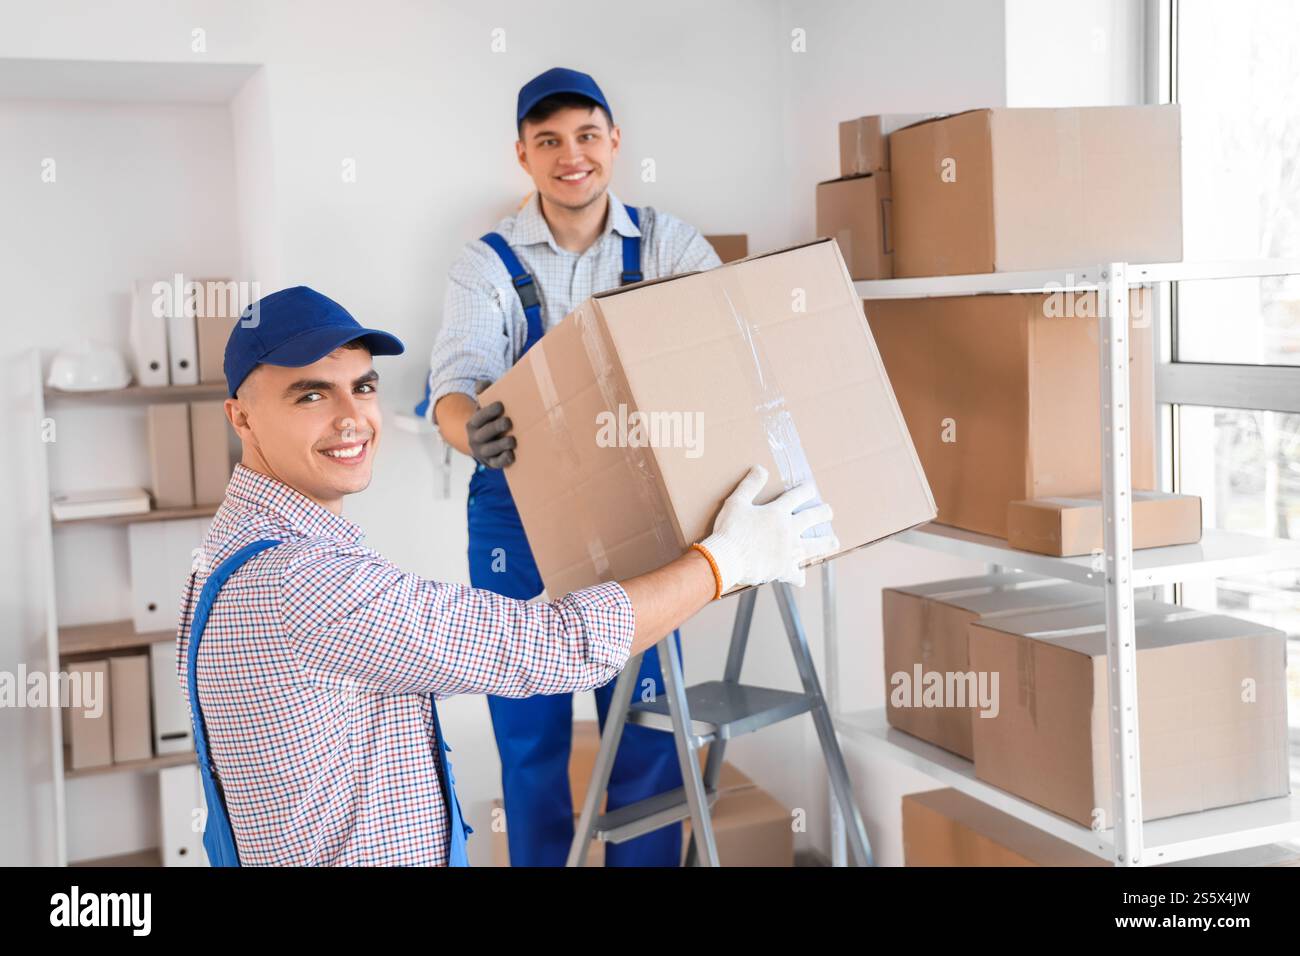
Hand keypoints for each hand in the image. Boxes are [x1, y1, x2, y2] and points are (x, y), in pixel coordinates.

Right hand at [467, 380, 514, 467]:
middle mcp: (475, 438)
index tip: (501, 405)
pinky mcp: (491, 463)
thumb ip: (483, 393)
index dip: (489, 411)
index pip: (479, 416)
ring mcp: (483, 451)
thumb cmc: (488, 421)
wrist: (483, 444)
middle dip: (496, 427)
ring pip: (490, 449)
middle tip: (508, 422)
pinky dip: (503, 460)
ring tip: (512, 440)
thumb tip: (482, 383)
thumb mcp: (483, 407)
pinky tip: (511, 455)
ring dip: (501, 445)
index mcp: (473, 423)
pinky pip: (496, 463)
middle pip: (485, 433)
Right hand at [698, 464, 838, 591]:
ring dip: (825, 543)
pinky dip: (798, 576)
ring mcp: (789, 551)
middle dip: (823, 513)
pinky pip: (796, 575)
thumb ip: (750, 485)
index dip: (805, 491)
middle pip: (812, 519)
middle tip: (829, 512)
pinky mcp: (783, 570)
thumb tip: (760, 468)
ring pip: (814, 546)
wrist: (728, 558)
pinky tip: (801, 577)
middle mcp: (788, 531)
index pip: (796, 497)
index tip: (811, 488)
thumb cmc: (730, 529)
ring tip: (834, 541)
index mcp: (778, 513)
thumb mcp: (736, 502)